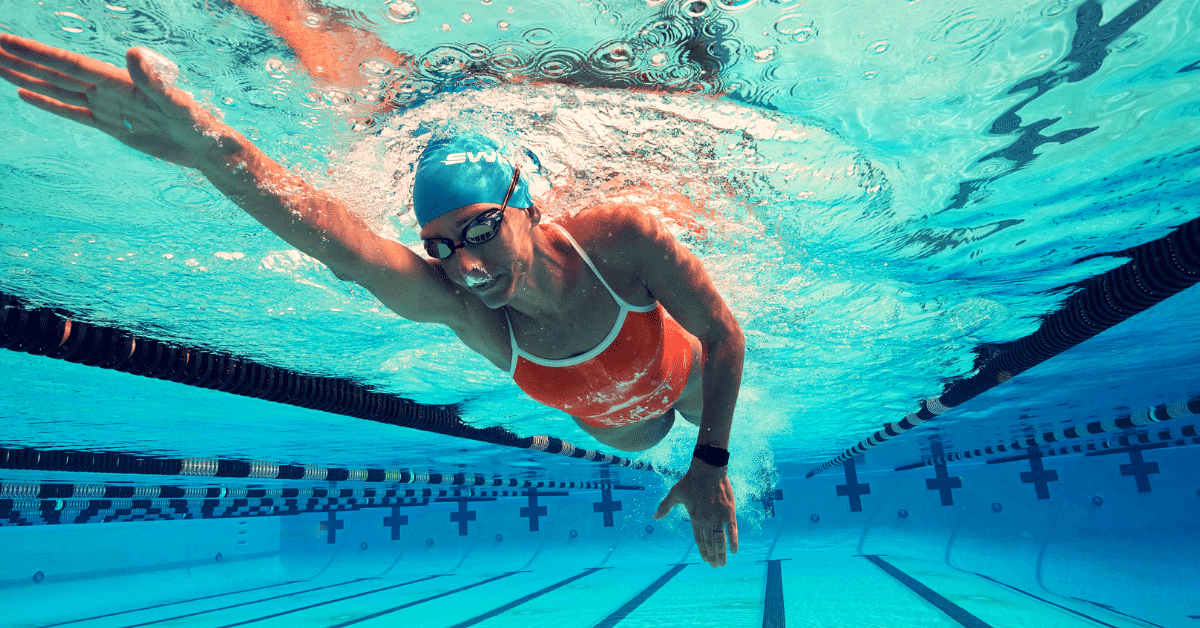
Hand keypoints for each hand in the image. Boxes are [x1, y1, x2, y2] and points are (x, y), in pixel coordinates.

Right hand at [0, 34, 220, 166]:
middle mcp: (107, 90)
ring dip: (27, 76)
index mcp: (117, 82)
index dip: (34, 53)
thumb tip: (133, 53)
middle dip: (20, 58)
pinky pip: (72, 111)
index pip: (66, 64)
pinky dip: (48, 102)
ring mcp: (106, 107)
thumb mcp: (177, 104)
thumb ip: (153, 81)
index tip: (4, 40)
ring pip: (57, 88)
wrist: (207, 148)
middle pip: (54, 71)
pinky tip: (26, 93)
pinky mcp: (110, 125)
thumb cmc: (197, 124)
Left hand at [654, 459, 737, 567]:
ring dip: (721, 553)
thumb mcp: (675, 493)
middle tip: (715, 566)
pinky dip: (734, 541)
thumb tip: (654, 517)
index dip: (702, 551)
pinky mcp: (729, 512)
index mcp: (695, 518)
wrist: (708, 470)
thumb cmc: (690, 481)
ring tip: (723, 563)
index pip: (699, 540)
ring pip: (720, 540)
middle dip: (712, 556)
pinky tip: (734, 551)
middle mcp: (706, 520)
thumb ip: (665, 507)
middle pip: (710, 543)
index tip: (705, 560)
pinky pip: (732, 530)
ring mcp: (718, 517)